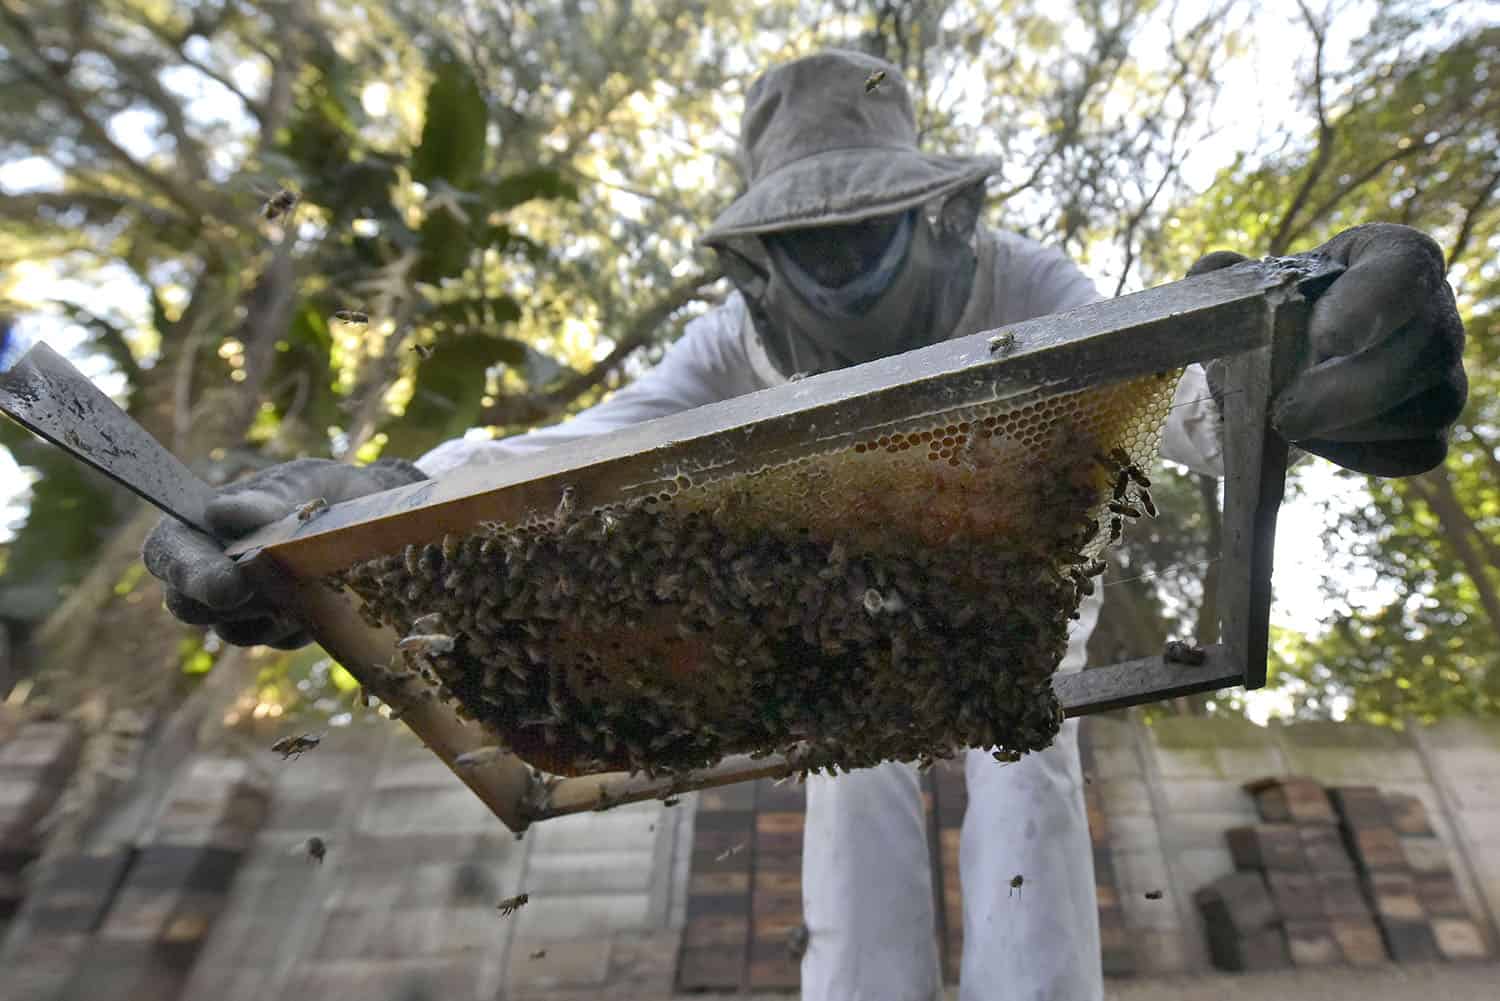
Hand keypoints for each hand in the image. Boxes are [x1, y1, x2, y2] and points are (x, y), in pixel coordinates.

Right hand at [142, 458, 425, 647]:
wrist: (371, 515)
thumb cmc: (320, 489)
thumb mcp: (300, 482)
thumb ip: (266, 499)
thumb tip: (220, 512)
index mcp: (196, 528)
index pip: (167, 553)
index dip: (187, 574)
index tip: (229, 587)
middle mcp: (208, 571)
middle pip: (188, 606)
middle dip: (232, 603)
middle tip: (276, 590)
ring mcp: (240, 607)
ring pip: (237, 631)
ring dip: (275, 611)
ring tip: (316, 575)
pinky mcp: (277, 628)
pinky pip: (281, 639)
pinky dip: (306, 621)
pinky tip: (331, 592)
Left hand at [1189, 223, 1466, 476]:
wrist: (1289, 356)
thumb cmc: (1279, 310)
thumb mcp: (1256, 284)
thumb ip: (1230, 280)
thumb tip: (1211, 272)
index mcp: (1396, 257)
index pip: (1404, 270)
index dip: (1369, 305)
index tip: (1324, 339)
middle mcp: (1436, 311)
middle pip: (1428, 348)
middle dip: (1350, 388)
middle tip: (1286, 414)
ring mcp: (1442, 373)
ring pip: (1429, 407)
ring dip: (1349, 427)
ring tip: (1286, 425)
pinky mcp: (1431, 427)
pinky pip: (1417, 451)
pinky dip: (1359, 455)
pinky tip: (1310, 442)